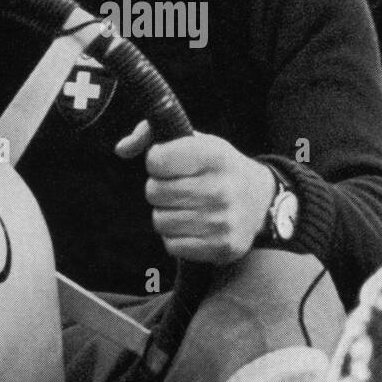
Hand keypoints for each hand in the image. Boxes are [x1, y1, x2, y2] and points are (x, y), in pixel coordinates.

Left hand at [115, 123, 277, 263]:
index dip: (156, 160)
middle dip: (159, 188)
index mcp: (215, 155)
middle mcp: (221, 188)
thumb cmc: (218, 167)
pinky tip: (193, 225)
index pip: (157, 160)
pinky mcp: (221, 247)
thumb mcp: (196, 140)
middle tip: (178, 186)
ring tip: (186, 206)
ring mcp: (222, 221)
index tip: (169, 161)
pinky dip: (176, 236)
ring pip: (160, 221)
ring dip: (166, 213)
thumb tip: (121, 149)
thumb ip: (153, 134)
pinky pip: (172, 245)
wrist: (260, 201)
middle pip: (154, 192)